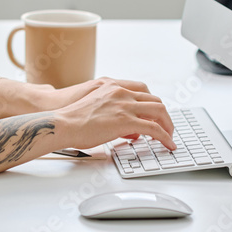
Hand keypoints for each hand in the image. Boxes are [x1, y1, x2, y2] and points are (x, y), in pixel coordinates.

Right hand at [55, 78, 175, 150]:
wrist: (63, 123)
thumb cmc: (73, 119)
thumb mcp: (96, 108)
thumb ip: (115, 114)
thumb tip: (132, 130)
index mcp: (112, 86)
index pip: (142, 90)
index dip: (152, 104)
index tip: (155, 115)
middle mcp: (120, 92)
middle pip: (154, 100)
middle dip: (164, 116)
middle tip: (165, 128)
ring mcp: (124, 105)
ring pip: (159, 111)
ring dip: (168, 125)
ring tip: (169, 137)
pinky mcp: (126, 121)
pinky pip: (154, 128)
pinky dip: (165, 137)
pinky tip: (168, 144)